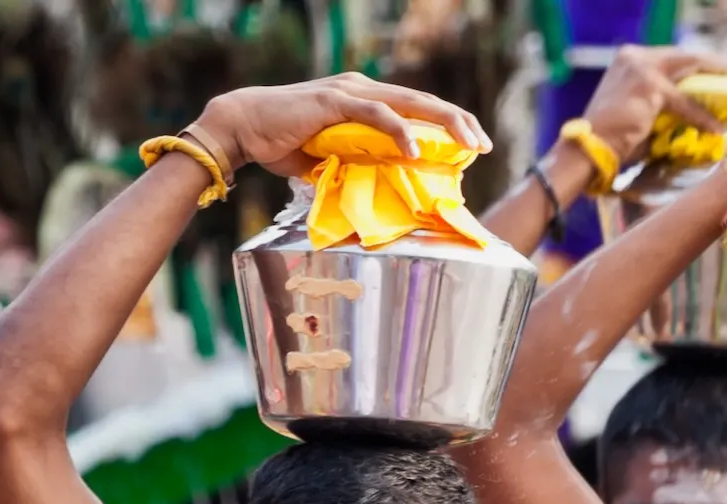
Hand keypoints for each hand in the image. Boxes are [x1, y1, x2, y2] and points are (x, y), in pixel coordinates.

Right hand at [195, 74, 489, 177]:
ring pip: (409, 103)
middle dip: (459, 122)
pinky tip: (415, 151)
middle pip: (423, 102)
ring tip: (467, 146)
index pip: (415, 109)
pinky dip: (399, 132)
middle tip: (484, 145)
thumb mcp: (327, 160)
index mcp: (364, 102)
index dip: (447, 125)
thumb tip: (372, 190)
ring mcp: (350, 93)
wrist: (241, 128)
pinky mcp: (335, 103)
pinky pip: (377, 115)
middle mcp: (363, 90)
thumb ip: (352, 167)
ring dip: (443, 124)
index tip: (472, 147)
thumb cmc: (279, 144)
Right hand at [579, 45, 726, 162]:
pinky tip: (717, 129)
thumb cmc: (609, 140)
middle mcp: (636, 57)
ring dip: (720, 84)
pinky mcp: (649, 88)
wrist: (586, 151)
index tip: (725, 77)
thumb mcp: (639, 111)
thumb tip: (698, 107)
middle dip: (720, 67)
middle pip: (690, 56)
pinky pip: (685, 102)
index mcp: (631, 59)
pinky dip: (702, 117)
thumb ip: (664, 101)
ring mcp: (642, 69)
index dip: (704, 66)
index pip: (677, 57)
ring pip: (693, 70)